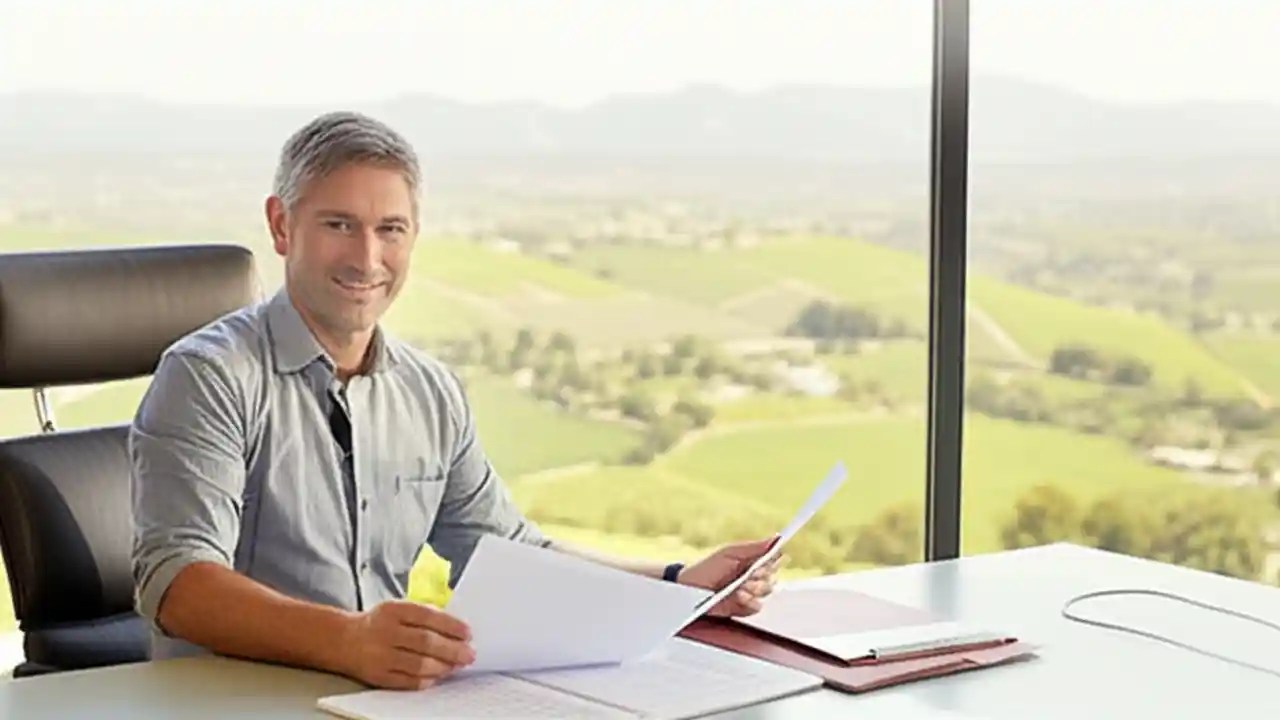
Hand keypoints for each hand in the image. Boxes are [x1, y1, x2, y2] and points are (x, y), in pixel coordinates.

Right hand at [339, 600, 474, 689]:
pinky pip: (407, 681)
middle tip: (469, 654)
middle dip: (452, 649)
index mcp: (393, 610)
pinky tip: (438, 676)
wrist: (342, 640)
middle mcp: (386, 632)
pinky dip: (426, 680)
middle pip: (425, 642)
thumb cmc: (379, 623)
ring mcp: (381, 656)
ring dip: (443, 666)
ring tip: (457, 665)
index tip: (468, 633)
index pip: (427, 617)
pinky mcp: (378, 676)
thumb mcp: (397, 608)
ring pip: (418, 664)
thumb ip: (423, 614)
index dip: (450, 626)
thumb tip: (455, 629)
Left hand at [678, 537, 783, 617]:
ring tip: (742, 587)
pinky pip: (757, 607)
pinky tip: (740, 597)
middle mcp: (752, 577)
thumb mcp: (729, 553)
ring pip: (767, 592)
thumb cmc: (707, 568)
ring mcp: (749, 593)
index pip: (773, 560)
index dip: (774, 561)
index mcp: (751, 561)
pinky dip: (751, 602)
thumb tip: (776, 538)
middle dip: (763, 576)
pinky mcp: (743, 608)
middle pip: (772, 577)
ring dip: (756, 589)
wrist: (690, 589)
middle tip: (751, 576)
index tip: (769, 561)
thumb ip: (753, 547)